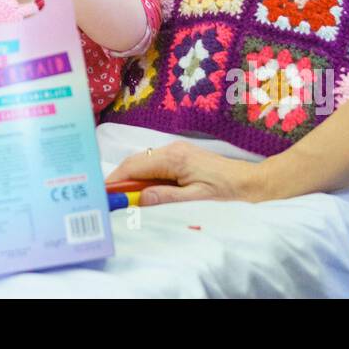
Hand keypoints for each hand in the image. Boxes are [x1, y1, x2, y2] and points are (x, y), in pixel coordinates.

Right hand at [105, 140, 273, 204]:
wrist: (246, 182)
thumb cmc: (224, 190)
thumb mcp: (194, 198)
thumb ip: (164, 197)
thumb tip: (137, 198)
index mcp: (173, 158)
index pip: (135, 167)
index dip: (116, 179)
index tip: (102, 192)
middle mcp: (171, 149)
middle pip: (135, 162)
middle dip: (119, 178)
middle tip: (105, 196)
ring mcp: (175, 150)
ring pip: (142, 162)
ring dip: (130, 178)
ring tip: (119, 196)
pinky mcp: (179, 155)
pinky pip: (153, 164)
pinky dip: (142, 176)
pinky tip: (140, 189)